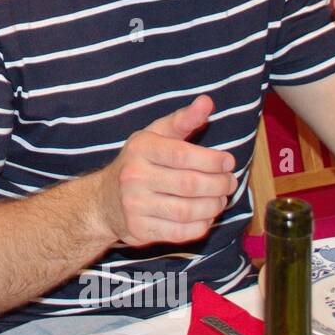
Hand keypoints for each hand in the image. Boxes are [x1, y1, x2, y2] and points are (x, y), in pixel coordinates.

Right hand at [98, 95, 238, 247]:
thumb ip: (183, 120)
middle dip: (219, 185)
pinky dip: (201, 226)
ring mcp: (135, 205)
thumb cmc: (138, 163)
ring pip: (188, 210)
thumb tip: (207, 102)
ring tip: (220, 199)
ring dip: (214, 206)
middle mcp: (134, 177)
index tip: (228, 162)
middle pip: (190, 184)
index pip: (182, 155)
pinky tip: (205, 216)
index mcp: (140, 149)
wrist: (104, 201)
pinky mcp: (139, 229)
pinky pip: (180, 232)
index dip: (212, 160)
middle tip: (230, 183)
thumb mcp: (155, 136)